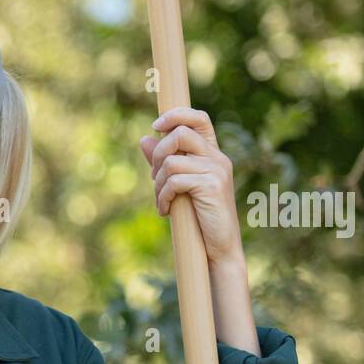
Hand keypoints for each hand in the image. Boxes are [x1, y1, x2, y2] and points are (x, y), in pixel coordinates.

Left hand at [139, 107, 245, 267]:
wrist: (219, 248)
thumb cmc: (199, 217)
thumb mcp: (179, 185)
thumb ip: (164, 161)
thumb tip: (144, 139)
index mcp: (212, 154)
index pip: (198, 118)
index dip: (175, 115)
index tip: (155, 126)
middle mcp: (217, 158)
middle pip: (180, 133)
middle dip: (158, 154)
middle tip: (154, 179)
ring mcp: (216, 171)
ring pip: (172, 160)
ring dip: (157, 183)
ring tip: (161, 200)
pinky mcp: (211, 186)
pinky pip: (174, 181)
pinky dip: (163, 197)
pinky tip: (165, 211)